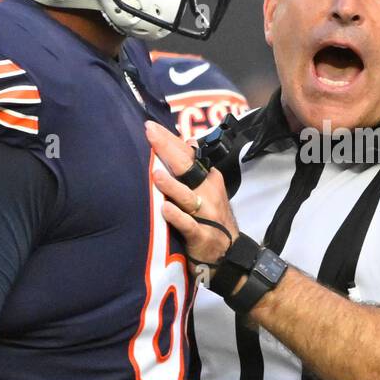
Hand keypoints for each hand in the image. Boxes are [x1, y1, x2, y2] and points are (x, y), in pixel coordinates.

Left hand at [145, 121, 239, 265]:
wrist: (228, 253)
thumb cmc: (212, 218)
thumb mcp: (208, 190)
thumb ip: (195, 167)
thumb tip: (188, 140)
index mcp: (209, 179)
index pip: (188, 154)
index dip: (170, 140)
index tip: (151, 127)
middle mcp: (208, 193)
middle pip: (187, 168)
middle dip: (167, 149)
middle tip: (150, 134)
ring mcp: (205, 214)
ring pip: (187, 197)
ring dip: (171, 185)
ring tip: (155, 174)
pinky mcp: (200, 235)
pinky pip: (188, 225)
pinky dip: (177, 216)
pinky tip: (165, 209)